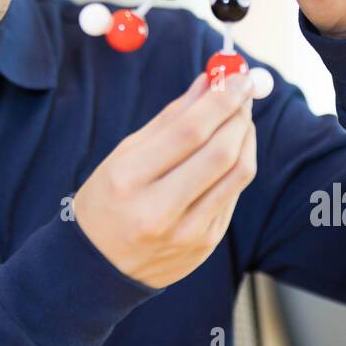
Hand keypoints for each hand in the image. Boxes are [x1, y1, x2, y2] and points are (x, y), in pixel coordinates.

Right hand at [73, 71, 256, 289]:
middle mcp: (158, 210)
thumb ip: (169, 119)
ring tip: (240, 118)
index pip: (189, 132)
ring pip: (237, 174)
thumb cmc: (108, 200)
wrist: (99, 268)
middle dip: (238, 114)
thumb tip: (208, 82)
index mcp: (128, 180)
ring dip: (246, 137)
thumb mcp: (123, 155)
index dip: (219, 100)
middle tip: (243, 91)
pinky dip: (237, 165)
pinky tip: (228, 152)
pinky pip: (232, 195)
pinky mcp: (206, 245)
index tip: (236, 76)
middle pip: (220, 153)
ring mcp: (186, 233)